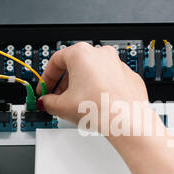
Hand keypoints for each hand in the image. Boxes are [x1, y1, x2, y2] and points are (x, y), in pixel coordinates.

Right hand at [39, 42, 157, 140]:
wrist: (126, 120)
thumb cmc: (100, 108)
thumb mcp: (62, 106)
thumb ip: (48, 102)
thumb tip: (46, 102)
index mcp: (81, 53)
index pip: (55, 61)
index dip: (47, 78)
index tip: (44, 88)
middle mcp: (101, 53)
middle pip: (75, 65)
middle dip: (64, 83)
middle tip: (59, 98)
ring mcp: (117, 63)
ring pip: (93, 72)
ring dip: (82, 86)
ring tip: (78, 104)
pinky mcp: (128, 76)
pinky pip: (109, 80)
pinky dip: (100, 89)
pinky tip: (96, 105)